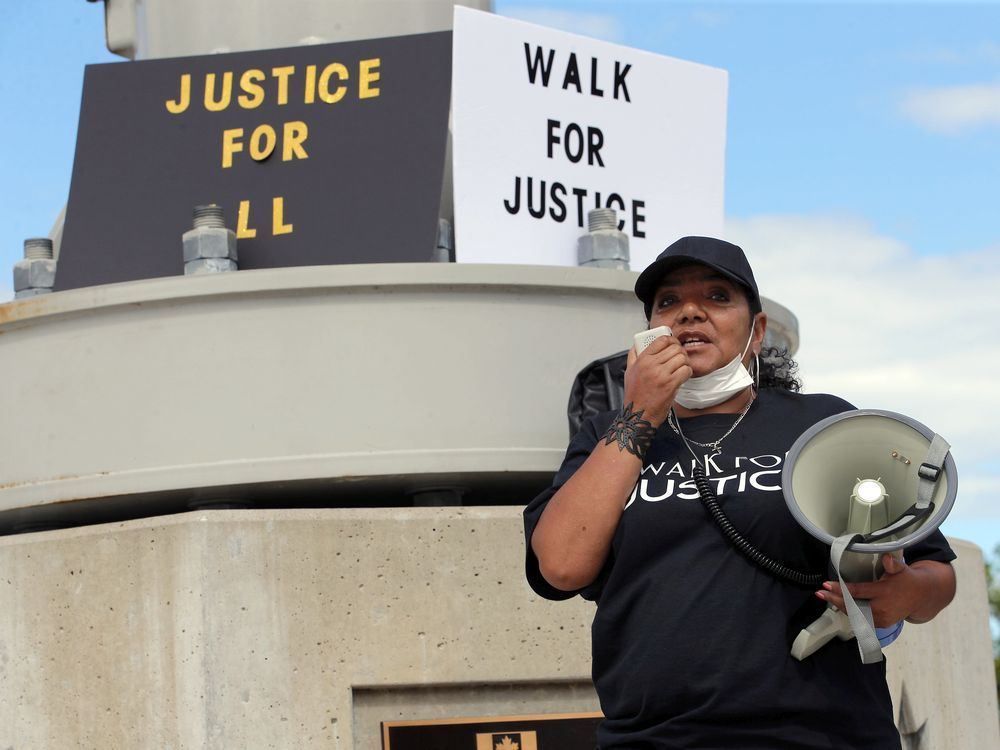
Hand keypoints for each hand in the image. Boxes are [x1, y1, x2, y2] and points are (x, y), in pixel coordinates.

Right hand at [624, 335, 691, 426]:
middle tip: (680, 358)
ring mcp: (661, 374)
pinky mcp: (670, 384)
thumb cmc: (634, 396)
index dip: (671, 340)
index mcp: (642, 359)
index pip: (661, 340)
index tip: (673, 344)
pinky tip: (682, 377)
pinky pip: (686, 370)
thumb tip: (637, 344)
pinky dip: (687, 373)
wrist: (638, 414)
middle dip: (680, 352)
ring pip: (682, 358)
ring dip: (685, 363)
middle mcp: (651, 365)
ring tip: (680, 368)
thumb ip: (633, 356)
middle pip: (675, 348)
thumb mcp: (629, 372)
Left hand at [816, 555, 954, 626]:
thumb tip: (887, 558)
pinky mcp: (882, 625)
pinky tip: (838, 605)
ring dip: (840, 606)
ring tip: (825, 597)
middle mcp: (882, 609)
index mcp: (885, 593)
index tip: (827, 585)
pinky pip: (862, 620)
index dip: (841, 589)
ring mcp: (882, 619)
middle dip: (835, 600)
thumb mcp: (902, 569)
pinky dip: (850, 613)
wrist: (922, 596)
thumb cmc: (908, 580)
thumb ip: (893, 564)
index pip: (858, 592)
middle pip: (853, 606)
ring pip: (855, 615)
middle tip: (820, 593)